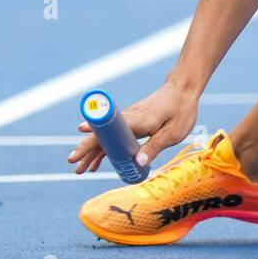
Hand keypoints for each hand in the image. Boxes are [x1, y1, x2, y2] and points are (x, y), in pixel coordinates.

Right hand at [67, 77, 199, 173]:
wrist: (182, 88)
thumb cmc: (180, 110)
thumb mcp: (173, 132)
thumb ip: (155, 146)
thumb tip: (138, 163)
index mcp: (136, 121)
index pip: (106, 134)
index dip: (90, 144)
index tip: (76, 154)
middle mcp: (127, 119)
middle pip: (102, 137)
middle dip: (86, 152)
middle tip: (75, 169)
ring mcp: (128, 120)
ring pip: (106, 137)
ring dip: (93, 152)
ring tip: (82, 170)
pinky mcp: (132, 122)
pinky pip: (114, 136)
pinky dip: (105, 148)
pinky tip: (100, 161)